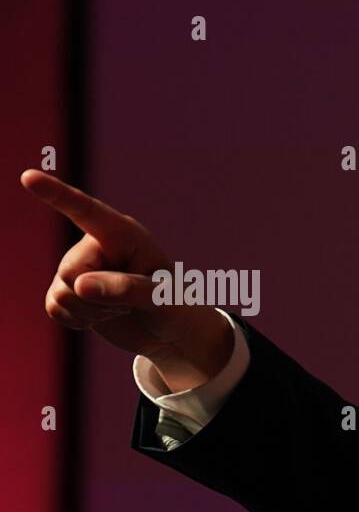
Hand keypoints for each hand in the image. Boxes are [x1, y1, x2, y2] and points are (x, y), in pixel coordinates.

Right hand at [21, 170, 232, 391]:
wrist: (170, 334)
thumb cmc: (176, 308)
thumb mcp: (163, 299)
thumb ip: (127, 289)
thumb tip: (79, 285)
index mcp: (124, 234)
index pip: (86, 210)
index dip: (56, 193)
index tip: (29, 177)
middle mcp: (95, 245)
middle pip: (71, 271)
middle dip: (100, 296)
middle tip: (133, 302)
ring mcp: (77, 269)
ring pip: (64, 294)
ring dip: (95, 311)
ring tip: (122, 307)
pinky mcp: (66, 292)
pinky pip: (57, 309)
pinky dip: (82, 321)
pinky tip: (103, 316)